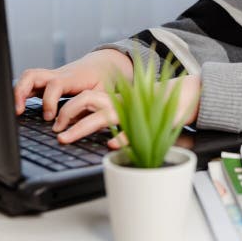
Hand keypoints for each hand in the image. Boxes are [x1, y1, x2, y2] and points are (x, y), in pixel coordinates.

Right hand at [13, 49, 132, 119]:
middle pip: (33, 75)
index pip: (55, 84)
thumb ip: (89, 107)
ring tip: (16, 111)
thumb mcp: (102, 94)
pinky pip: (30, 83)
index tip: (49, 118)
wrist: (103, 63)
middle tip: (19, 111)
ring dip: (18, 92)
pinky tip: (21, 108)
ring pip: (28, 77)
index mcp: (72, 78)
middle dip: (21, 92)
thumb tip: (74, 125)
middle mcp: (58, 75)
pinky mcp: (47, 81)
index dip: (49, 101)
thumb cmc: (104, 79)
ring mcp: (51, 77)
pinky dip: (22, 93)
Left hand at [52, 74, 201, 148]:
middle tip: (57, 131)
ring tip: (66, 138)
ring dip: (82, 126)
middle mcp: (121, 102)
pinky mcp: (149, 121)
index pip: (86, 97)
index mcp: (115, 98)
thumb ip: (109, 113)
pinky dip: (122, 137)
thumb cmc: (154, 104)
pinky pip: (133, 130)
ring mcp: (133, 111)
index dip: (69, 108)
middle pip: (88, 101)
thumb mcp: (128, 106)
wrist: (184, 94)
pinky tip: (112, 146)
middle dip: (68, 114)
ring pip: (103, 115)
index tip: (57, 122)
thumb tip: (81, 125)